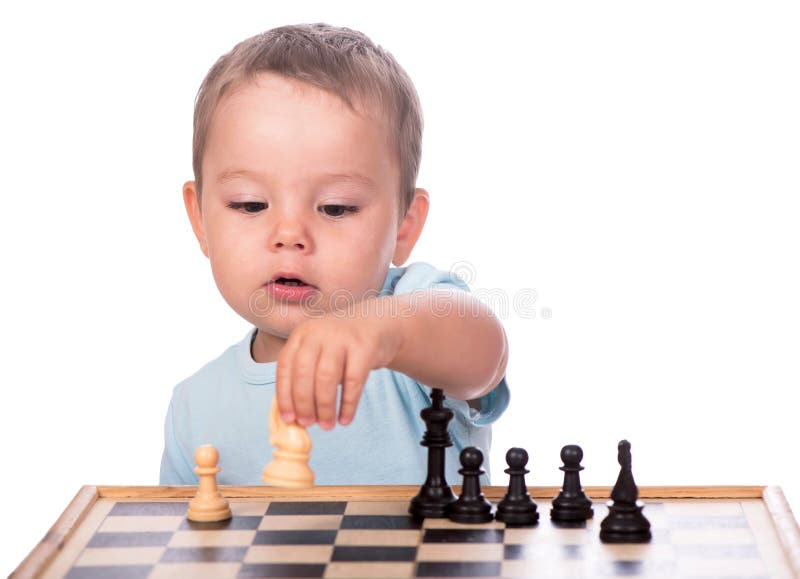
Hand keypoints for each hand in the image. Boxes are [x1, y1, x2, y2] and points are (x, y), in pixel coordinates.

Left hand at [276, 309, 402, 429]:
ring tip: (327, 425)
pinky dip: (348, 405)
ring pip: (326, 378)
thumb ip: (304, 376)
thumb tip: (292, 416)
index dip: (284, 395)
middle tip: (308, 424)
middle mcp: (319, 332)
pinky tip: (345, 420)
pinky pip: (353, 382)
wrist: (378, 325)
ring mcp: (342, 337)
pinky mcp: (365, 347)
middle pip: (304, 373)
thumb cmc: (342, 348)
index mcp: (302, 334)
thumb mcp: (318, 352)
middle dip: (304, 403)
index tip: (289, 419)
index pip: (285, 366)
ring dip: (325, 407)